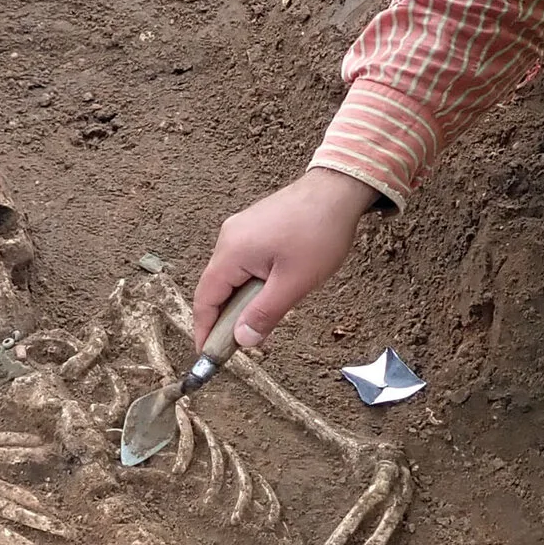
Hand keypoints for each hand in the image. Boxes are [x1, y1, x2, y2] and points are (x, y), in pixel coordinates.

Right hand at [193, 167, 380, 349]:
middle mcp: (229, 239)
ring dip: (242, 301)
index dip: (204, 331)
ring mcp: (241, 230)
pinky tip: (273, 292)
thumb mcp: (293, 283)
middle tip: (241, 343)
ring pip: (232, 276)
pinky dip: (252, 283)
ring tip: (263, 319)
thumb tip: (242, 340)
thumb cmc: (319, 232)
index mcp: (231, 252)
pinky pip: (245, 262)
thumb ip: (264, 314)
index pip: (205, 300)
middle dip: (226, 319)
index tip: (207, 355)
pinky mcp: (255, 226)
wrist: (338, 188)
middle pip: (216, 288)